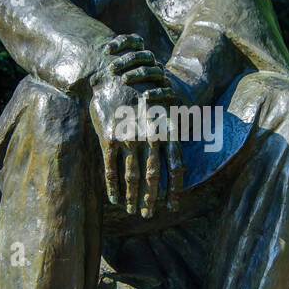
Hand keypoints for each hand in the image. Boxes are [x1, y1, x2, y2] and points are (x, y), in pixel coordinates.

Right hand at [89, 34, 184, 216]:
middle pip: (154, 177)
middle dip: (152, 200)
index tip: (173, 206)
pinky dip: (114, 188)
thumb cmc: (139, 93)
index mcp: (167, 130)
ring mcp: (130, 138)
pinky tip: (116, 199)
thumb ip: (169, 136)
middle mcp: (150, 136)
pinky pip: (112, 170)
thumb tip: (178, 164)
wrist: (111, 73)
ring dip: (133, 198)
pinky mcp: (110, 138)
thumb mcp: (161, 110)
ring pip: (133, 177)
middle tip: (149, 215)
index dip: (175, 190)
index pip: (176, 167)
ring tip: (133, 211)